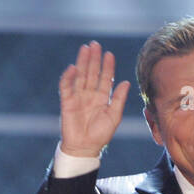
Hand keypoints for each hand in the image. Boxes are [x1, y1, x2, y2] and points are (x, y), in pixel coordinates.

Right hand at [59, 41, 130, 157]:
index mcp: (102, 98)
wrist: (85, 148)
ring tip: (85, 49)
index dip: (107, 66)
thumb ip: (119, 99)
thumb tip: (126, 82)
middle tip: (95, 44)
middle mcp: (90, 95)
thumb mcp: (114, 116)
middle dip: (93, 59)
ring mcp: (78, 97)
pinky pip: (66, 87)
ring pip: (80, 76)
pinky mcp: (67, 102)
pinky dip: (68, 77)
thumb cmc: (101, 135)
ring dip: (82, 62)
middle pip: (91, 73)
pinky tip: (73, 68)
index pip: (104, 78)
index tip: (109, 54)